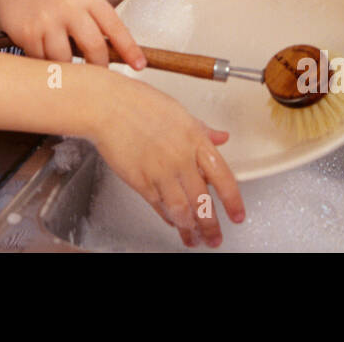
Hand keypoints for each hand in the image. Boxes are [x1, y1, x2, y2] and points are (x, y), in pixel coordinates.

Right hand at [0, 0, 144, 67]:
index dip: (130, 49)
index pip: (115, 27)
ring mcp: (46, 20)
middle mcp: (68, 6)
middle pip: (93, 47)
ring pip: (65, 59)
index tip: (140, 66)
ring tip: (67, 62)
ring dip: (68, 66)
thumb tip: (119, 52)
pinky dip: (45, 62)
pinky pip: (41, 60)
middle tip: (99, 75)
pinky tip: (44, 54)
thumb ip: (97, 17)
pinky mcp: (26, 32)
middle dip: (99, 66)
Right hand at [88, 77, 244, 247]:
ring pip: (182, 210)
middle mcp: (181, 158)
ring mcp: (161, 171)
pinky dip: (168, 217)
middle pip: (203, 201)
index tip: (237, 216)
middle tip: (214, 238)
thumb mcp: (178, 111)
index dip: (233, 201)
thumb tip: (221, 137)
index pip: (223, 177)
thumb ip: (202, 129)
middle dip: (211, 226)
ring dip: (190, 229)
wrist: (106, 106)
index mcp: (195, 139)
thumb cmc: (138, 103)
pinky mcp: (141, 181)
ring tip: (194, 240)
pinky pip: (159, 206)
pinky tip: (172, 222)